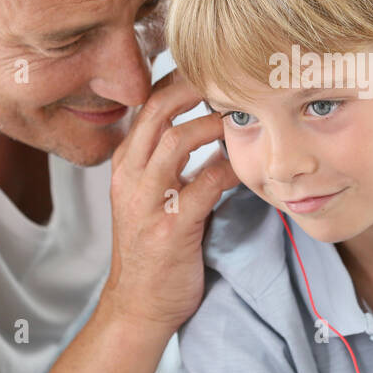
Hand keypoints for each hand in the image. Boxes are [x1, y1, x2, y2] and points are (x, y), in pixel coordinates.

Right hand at [101, 70, 240, 331]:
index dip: (179, 77)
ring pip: (176, 141)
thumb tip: (211, 125)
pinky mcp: (169, 229)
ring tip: (239, 119)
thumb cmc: (153, 249)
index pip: (146, 103)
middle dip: (195, 85)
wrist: (138, 306)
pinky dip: (229, 171)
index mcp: (126, 164)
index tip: (213, 66)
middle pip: (157, 109)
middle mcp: (130, 176)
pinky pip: (203, 186)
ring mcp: (146, 202)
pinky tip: (245, 169)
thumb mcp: (150, 196)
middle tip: (231, 76)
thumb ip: (170, 162)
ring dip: (213, 125)